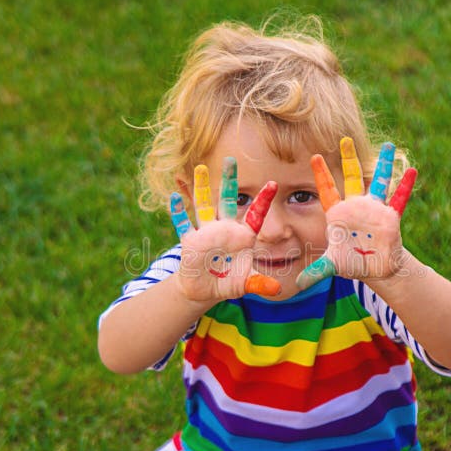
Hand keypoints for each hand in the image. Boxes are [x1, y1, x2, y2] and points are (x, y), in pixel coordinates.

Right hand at [170, 158, 280, 301]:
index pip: (255, 214)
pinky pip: (183, 223)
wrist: (205, 290)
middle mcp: (225, 229)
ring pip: (204, 205)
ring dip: (201, 188)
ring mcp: (206, 232)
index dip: (263, 200)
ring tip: (200, 168)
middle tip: (231, 160)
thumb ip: (260, 284)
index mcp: (243, 236)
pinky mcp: (190, 241)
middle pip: (228, 200)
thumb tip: (276, 290)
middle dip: (229, 181)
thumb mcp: (246, 284)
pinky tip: (175, 197)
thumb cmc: (228, 282)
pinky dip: (178, 212)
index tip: (273, 183)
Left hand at [296, 138, 417, 288]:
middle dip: (348, 159)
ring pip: (379, 182)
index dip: (322, 175)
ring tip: (388, 144)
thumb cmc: (353, 262)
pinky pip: (399, 199)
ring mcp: (374, 210)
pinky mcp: (391, 218)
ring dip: (383, 165)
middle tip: (344, 139)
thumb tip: (299, 284)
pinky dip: (405, 186)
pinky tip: (412, 171)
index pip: (327, 191)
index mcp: (339, 215)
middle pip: (351, 178)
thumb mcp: (333, 266)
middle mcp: (356, 207)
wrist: (376, 268)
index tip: (315, 156)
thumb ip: (316, 271)